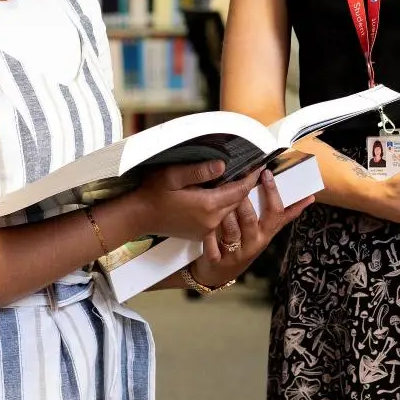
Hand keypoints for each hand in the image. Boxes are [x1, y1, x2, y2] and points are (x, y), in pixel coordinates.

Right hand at [126, 160, 257, 241]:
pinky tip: (218, 195)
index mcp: (208, 205)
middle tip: (250, 170)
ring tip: (236, 180)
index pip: (239, 190)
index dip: (251, 178)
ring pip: (229, 210)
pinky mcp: (200, 234)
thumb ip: (200, 170)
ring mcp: (206, 229)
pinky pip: (219, 219)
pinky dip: (223, 207)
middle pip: (237, 201)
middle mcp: (211, 220)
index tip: (260, 166)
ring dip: (233, 196)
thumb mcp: (173, 175)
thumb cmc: (153, 192)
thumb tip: (223, 165)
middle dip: (244, 186)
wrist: (139, 217)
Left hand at [191, 168, 313, 287]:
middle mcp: (254, 242)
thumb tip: (309, 197)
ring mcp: (237, 252)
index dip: (273, 193)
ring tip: (220, 198)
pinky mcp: (219, 261)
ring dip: (226, 214)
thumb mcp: (266, 231)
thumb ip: (283, 215)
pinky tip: (205, 228)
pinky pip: (213, 247)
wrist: (221, 273)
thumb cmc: (245, 244)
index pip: (276, 212)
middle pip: (252, 219)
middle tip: (239, 182)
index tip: (268, 173)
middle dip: (244, 201)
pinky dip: (209, 238)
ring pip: (232, 230)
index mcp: (267, 232)